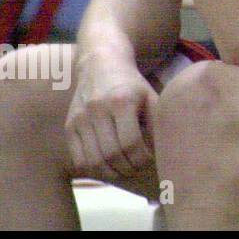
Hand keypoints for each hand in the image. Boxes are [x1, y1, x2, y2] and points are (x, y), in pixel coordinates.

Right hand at [65, 53, 157, 182]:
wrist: (101, 65)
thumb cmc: (133, 86)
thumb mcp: (151, 97)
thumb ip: (158, 122)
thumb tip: (169, 152)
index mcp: (122, 100)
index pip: (131, 142)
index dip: (142, 158)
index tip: (151, 160)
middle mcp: (97, 109)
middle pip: (111, 154)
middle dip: (128, 168)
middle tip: (138, 169)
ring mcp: (79, 118)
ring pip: (93, 160)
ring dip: (111, 173)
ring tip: (124, 171)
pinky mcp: (69, 126)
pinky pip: (78, 159)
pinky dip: (94, 170)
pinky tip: (107, 168)